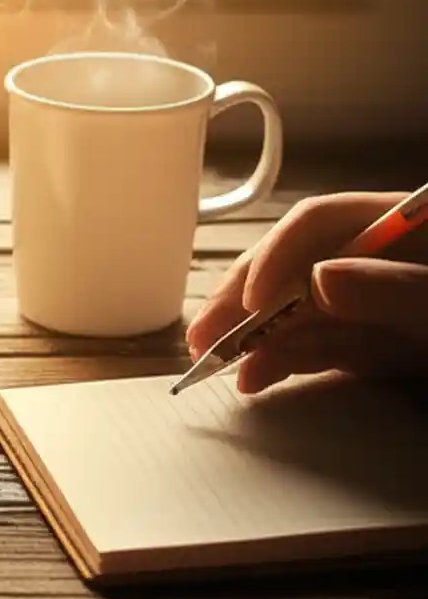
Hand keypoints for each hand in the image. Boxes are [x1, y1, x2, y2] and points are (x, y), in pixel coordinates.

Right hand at [187, 191, 427, 393]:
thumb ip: (392, 288)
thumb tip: (320, 278)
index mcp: (394, 225)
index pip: (314, 222)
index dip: (273, 255)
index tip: (250, 300)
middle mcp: (370, 259)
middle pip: (289, 266)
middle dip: (240, 301)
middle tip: (204, 334)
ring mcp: (368, 305)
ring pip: (293, 313)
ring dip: (251, 338)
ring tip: (216, 360)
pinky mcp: (369, 346)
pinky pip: (315, 348)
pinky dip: (281, 362)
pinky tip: (254, 376)